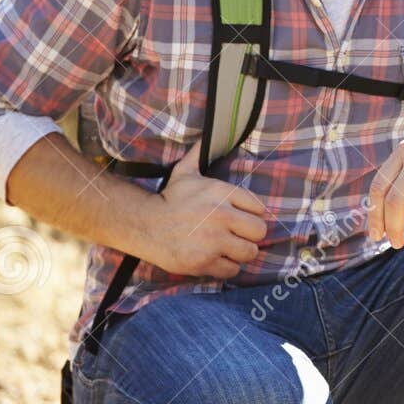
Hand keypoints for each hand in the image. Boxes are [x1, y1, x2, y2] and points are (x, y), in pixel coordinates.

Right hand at [139, 137, 268, 278]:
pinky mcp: (203, 261)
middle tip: (237, 236)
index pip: (260, 209)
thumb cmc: (169, 199)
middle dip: (250, 236)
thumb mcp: (185, 173)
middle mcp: (221, 216)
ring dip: (240, 253)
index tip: (240, 219)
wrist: (142, 224)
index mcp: (221, 193)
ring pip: (249, 252)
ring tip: (227, 248)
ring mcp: (213, 240)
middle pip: (260, 232)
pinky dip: (226, 267)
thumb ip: (200, 155)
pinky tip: (214, 259)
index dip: (252, 216)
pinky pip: (232, 270)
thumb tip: (209, 132)